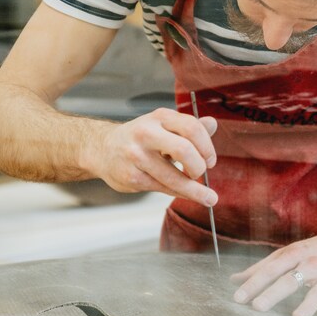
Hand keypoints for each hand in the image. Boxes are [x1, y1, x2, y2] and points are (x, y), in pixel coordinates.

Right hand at [93, 107, 217, 204]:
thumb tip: (213, 124)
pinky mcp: (132, 176)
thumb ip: (189, 127)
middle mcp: (147, 133)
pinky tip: (187, 194)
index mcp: (159, 117)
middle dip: (199, 166)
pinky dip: (180, 193)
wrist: (102, 149)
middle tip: (203, 173)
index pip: (192, 127)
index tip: (211, 160)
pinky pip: (163, 188)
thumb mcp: (163, 125)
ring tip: (208, 197)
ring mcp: (137, 155)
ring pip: (174, 177)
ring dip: (195, 191)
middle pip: (184, 150)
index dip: (207, 146)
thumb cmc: (139, 138)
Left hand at [231, 232, 316, 315]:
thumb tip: (234, 280)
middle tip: (257, 307)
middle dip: (274, 293)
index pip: (272, 269)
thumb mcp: (290, 253)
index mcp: (296, 254)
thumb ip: (263, 267)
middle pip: (291, 280)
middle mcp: (313, 265)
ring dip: (309, 305)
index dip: (255, 283)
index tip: (238, 298)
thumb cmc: (314, 251)